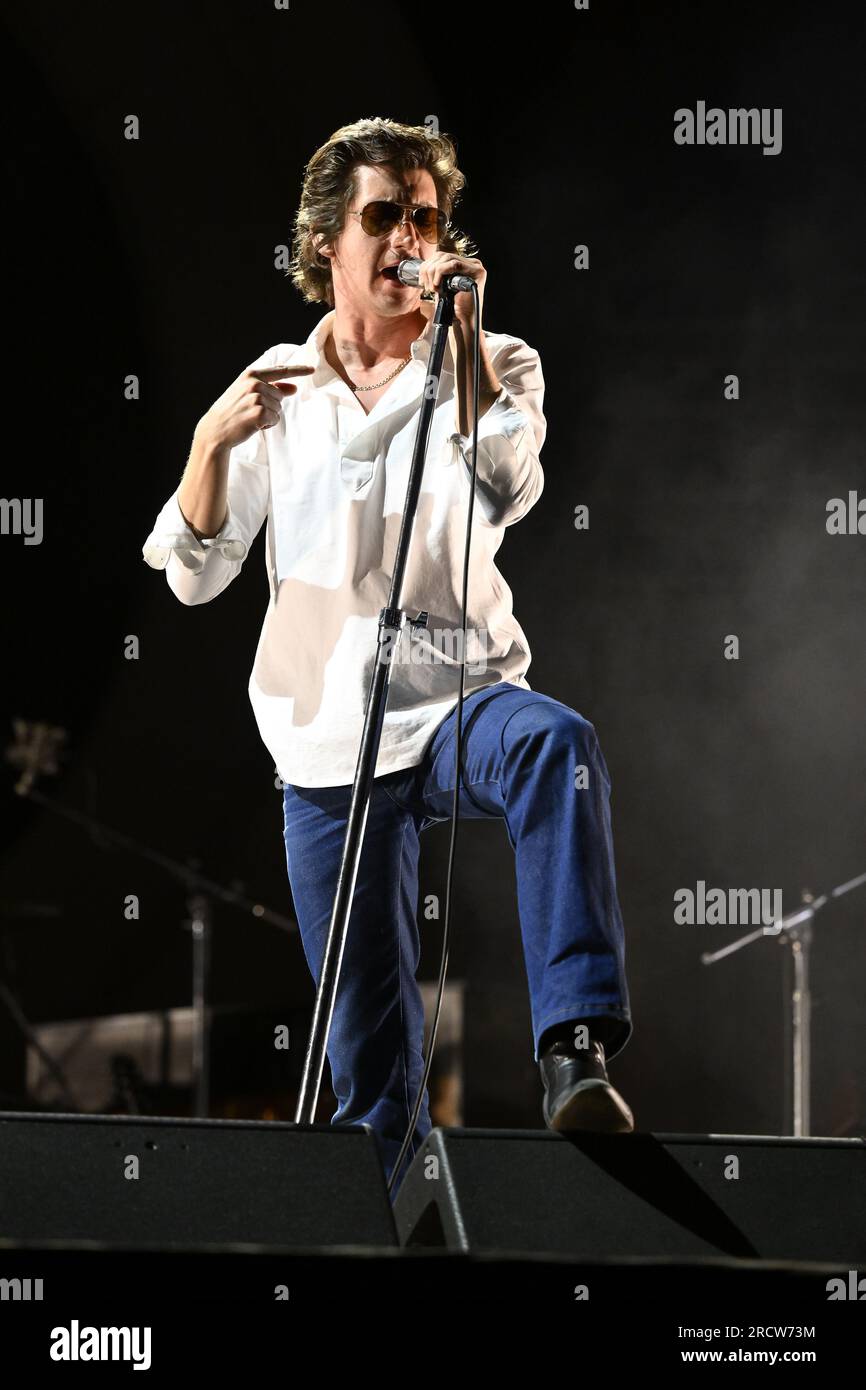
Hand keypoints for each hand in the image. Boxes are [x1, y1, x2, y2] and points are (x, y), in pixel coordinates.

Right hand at [195, 364, 314, 449]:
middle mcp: (254, 383)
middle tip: (251, 411)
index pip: (280, 370)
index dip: (298, 370)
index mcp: (251, 375)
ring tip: (250, 417)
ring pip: (278, 408)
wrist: (216, 429)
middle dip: (271, 405)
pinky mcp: (259, 412)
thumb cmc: (233, 411)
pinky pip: (275, 419)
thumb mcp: (249, 394)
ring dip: (268, 416)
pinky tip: (253, 424)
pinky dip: (267, 424)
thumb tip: (294, 388)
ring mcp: (256, 397)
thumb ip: (272, 389)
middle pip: (280, 395)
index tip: (312, 368)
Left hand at [414, 252, 485, 331]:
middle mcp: (470, 263)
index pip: (441, 256)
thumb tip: (424, 267)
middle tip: (426, 286)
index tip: (421, 281)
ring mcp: (475, 266)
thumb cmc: (452, 308)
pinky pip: (454, 264)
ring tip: (433, 288)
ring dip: (434, 272)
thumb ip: (436, 274)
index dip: (428, 266)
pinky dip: (441, 272)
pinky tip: (438, 285)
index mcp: (462, 265)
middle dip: (429, 269)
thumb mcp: (441, 287)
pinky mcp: (477, 272)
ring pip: (447, 258)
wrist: (462, 322)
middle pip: (443, 255)